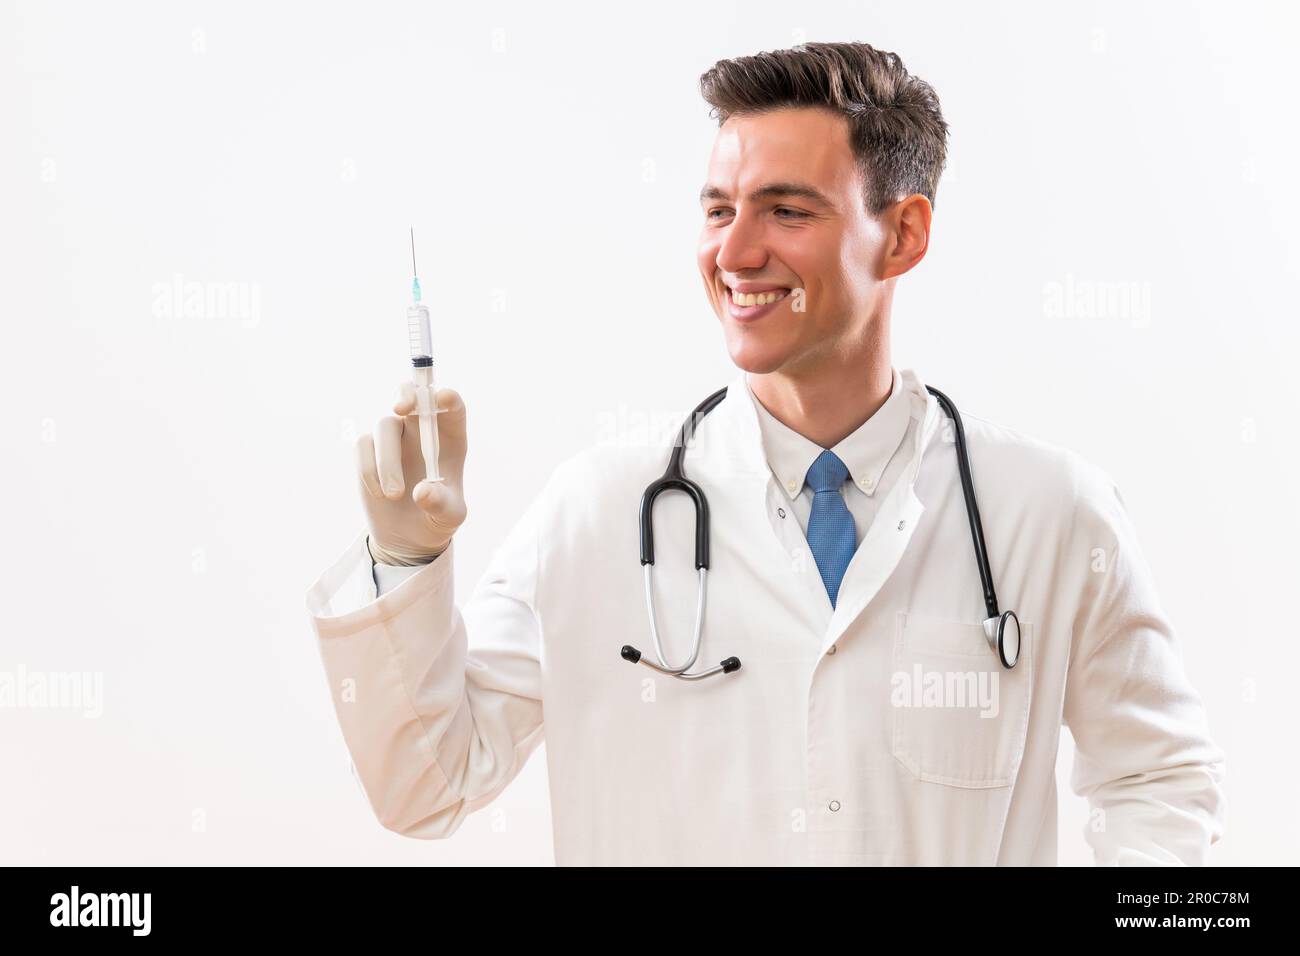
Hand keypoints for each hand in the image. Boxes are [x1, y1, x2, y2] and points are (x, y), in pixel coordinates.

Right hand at [356, 383, 467, 563]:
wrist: (408, 535)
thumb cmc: (437, 518)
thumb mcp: (448, 517)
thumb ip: (440, 504)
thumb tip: (423, 492)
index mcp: (450, 438)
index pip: (452, 407)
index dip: (448, 397)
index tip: (441, 397)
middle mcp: (422, 430)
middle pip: (412, 395)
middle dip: (406, 394)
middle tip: (401, 408)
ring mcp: (394, 437)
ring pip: (385, 425)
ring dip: (387, 460)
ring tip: (394, 494)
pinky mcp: (369, 450)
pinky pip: (363, 445)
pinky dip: (369, 470)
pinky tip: (380, 495)